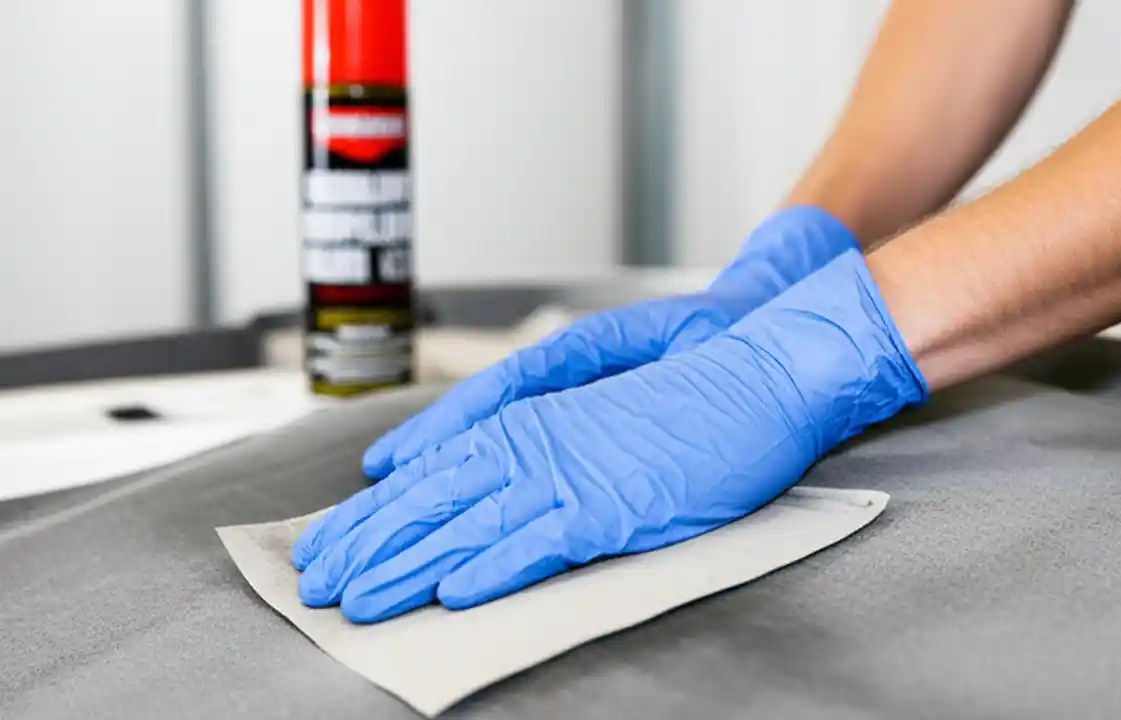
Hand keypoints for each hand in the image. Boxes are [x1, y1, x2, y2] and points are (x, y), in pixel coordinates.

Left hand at [292, 250, 925, 621]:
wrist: (759, 367)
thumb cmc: (686, 389)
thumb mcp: (596, 401)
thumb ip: (530, 428)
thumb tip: (474, 464)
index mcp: (532, 420)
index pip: (432, 472)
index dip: (373, 512)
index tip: (327, 542)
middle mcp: (538, 442)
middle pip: (433, 499)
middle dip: (368, 543)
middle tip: (315, 582)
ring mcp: (574, 472)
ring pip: (471, 524)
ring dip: (408, 565)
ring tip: (357, 600)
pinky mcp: (617, 503)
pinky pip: (544, 541)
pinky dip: (497, 567)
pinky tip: (455, 593)